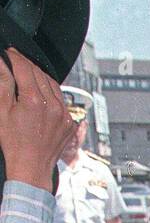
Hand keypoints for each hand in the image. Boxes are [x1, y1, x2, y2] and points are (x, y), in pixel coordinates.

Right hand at [0, 50, 72, 191]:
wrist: (31, 169)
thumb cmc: (14, 144)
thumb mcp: (2, 112)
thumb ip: (3, 84)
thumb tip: (2, 62)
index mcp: (34, 101)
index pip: (24, 67)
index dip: (14, 57)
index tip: (8, 53)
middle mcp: (53, 105)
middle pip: (39, 73)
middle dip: (26, 65)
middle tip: (15, 62)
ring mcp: (64, 114)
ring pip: (52, 84)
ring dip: (39, 76)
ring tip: (27, 76)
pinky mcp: (69, 122)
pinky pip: (61, 99)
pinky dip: (50, 93)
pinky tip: (40, 94)